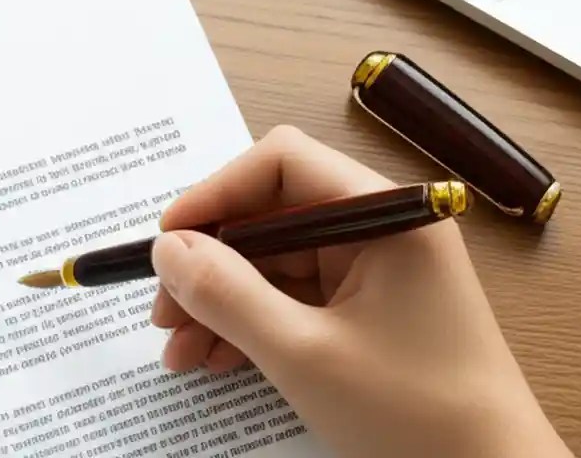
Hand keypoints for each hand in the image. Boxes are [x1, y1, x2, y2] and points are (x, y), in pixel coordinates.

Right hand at [150, 126, 572, 457]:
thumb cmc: (416, 416)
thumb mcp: (302, 354)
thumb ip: (227, 294)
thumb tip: (168, 249)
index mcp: (385, 215)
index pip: (283, 164)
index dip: (217, 194)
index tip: (169, 242)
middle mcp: (383, 229)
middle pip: (272, 216)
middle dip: (211, 263)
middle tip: (163, 312)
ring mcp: (378, 272)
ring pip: (276, 263)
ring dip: (222, 302)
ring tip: (179, 350)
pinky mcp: (371, 312)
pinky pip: (296, 299)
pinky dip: (252, 325)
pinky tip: (214, 359)